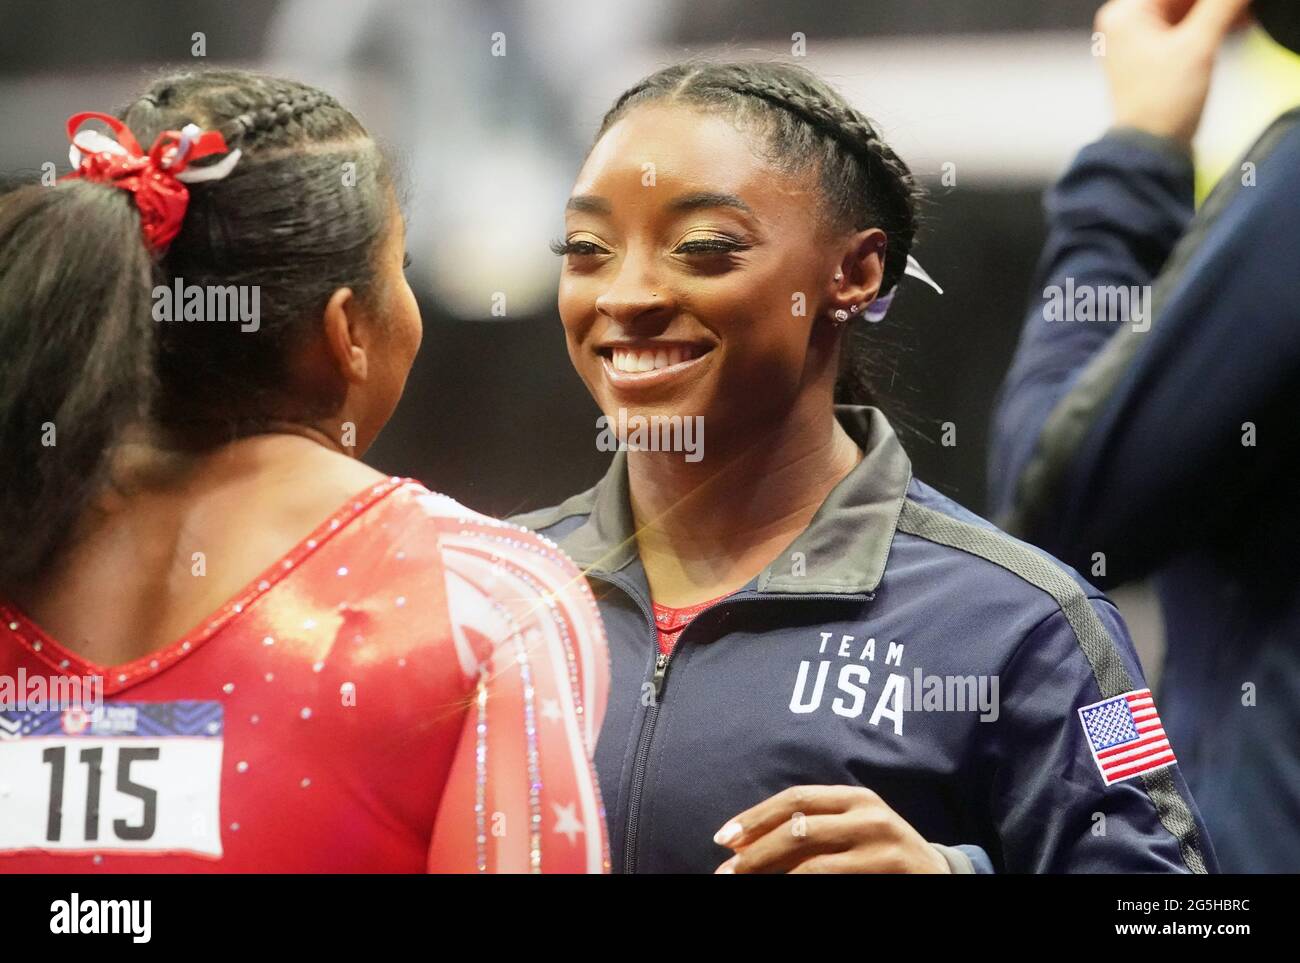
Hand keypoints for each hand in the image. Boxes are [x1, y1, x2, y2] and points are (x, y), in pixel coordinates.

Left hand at [712, 785, 949, 873]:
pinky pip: (833, 883)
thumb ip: (808, 830)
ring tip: (746, 884)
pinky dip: (801, 889)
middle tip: (727, 871)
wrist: (939, 876)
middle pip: (798, 828)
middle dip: (756, 852)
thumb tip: (743, 843)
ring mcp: (882, 846)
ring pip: (813, 863)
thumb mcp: (850, 830)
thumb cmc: (880, 853)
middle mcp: (869, 815)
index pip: (795, 798)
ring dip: (772, 875)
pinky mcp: (892, 873)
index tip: (724, 838)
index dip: (756, 817)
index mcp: (854, 797)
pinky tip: (784, 890)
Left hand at [1094, 0, 1252, 145]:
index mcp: (1125, 14)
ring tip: (1240, 18)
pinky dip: (1208, 24)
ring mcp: (1137, 39)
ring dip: (1215, 11)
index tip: (1230, 5)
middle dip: (1213, 3)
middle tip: (1237, 10)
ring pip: (1185, 9)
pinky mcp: (1152, 54)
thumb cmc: (1160, 105)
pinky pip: (1184, 26)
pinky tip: (1233, 25)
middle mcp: (1125, 22)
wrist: (1151, 148)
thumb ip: (1221, 5)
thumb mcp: (1198, 45)